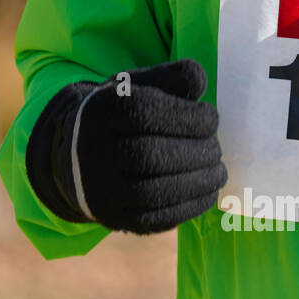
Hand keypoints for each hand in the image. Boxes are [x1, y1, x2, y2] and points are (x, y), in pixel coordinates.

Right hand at [29, 59, 227, 233]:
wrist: (81, 158)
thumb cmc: (123, 118)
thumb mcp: (140, 87)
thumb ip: (171, 78)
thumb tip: (199, 80)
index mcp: (99, 111)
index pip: (144, 113)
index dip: (187, 117)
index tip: (211, 118)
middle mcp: (91, 151)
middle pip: (148, 155)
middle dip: (194, 152)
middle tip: (216, 148)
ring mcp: (100, 190)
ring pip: (152, 192)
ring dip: (196, 182)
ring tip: (218, 171)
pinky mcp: (114, 218)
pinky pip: (154, 220)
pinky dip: (189, 207)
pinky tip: (208, 192)